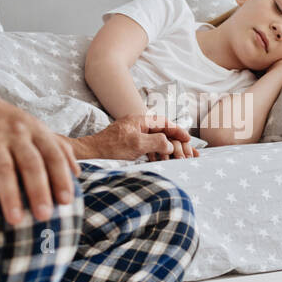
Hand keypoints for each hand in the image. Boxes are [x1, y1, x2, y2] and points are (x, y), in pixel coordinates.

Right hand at [0, 83, 79, 225]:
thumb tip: (77, 172)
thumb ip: (56, 146)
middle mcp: (17, 132)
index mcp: (35, 129)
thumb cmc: (1, 119)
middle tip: (45, 216)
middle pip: (32, 163)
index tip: (67, 201)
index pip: (54, 154)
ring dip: (10, 196)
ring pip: (4, 169)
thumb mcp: (31, 126)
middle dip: (39, 190)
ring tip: (15, 220)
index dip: (61, 177)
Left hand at [79, 114, 196, 161]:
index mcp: (141, 121)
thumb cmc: (113, 146)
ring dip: (166, 149)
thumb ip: (157, 142)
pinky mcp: (129, 143)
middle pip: (162, 131)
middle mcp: (138, 125)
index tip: (188, 139)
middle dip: (175, 142)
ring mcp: (133, 133)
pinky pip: (147, 146)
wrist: (92, 152)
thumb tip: (170, 144)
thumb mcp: (138, 144)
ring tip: (178, 158)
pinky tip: (161, 160)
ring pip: (155, 140)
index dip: (177, 131)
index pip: (164, 123)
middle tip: (187, 152)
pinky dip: (156, 153)